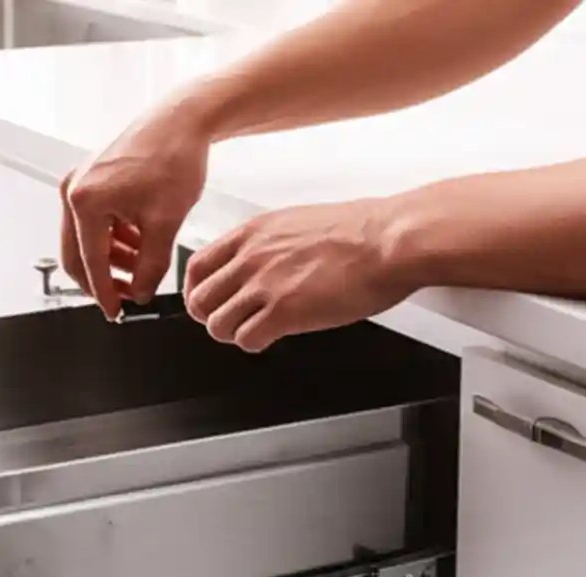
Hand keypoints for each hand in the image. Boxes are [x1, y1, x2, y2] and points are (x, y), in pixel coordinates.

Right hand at [61, 104, 210, 319]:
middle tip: (126, 298)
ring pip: (85, 239)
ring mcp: (78, 182)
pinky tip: (138, 244)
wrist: (181, 120)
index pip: (90, 263)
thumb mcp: (166, 223)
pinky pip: (93, 220)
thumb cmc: (173, 158)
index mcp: (85, 202)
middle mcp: (73, 190)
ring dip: (109, 259)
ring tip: (140, 269)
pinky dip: (112, 238)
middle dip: (102, 280)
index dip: (105, 294)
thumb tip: (140, 294)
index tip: (117, 313)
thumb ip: (151, 266)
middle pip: (76, 254)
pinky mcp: (89, 178)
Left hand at [183, 199, 417, 351]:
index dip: (197, 290)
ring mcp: (265, 285)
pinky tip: (271, 339)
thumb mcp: (297, 223)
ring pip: (218, 324)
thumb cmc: (359, 232)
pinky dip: (254, 344)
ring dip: (232, 334)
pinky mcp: (284, 312)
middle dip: (210, 317)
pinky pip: (246, 340)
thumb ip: (270, 244)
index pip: (198, 266)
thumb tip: (262, 261)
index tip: (205, 300)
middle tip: (227, 323)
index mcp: (252, 233)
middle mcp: (251, 257)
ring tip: (251, 332)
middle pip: (201, 299)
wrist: (388, 241)